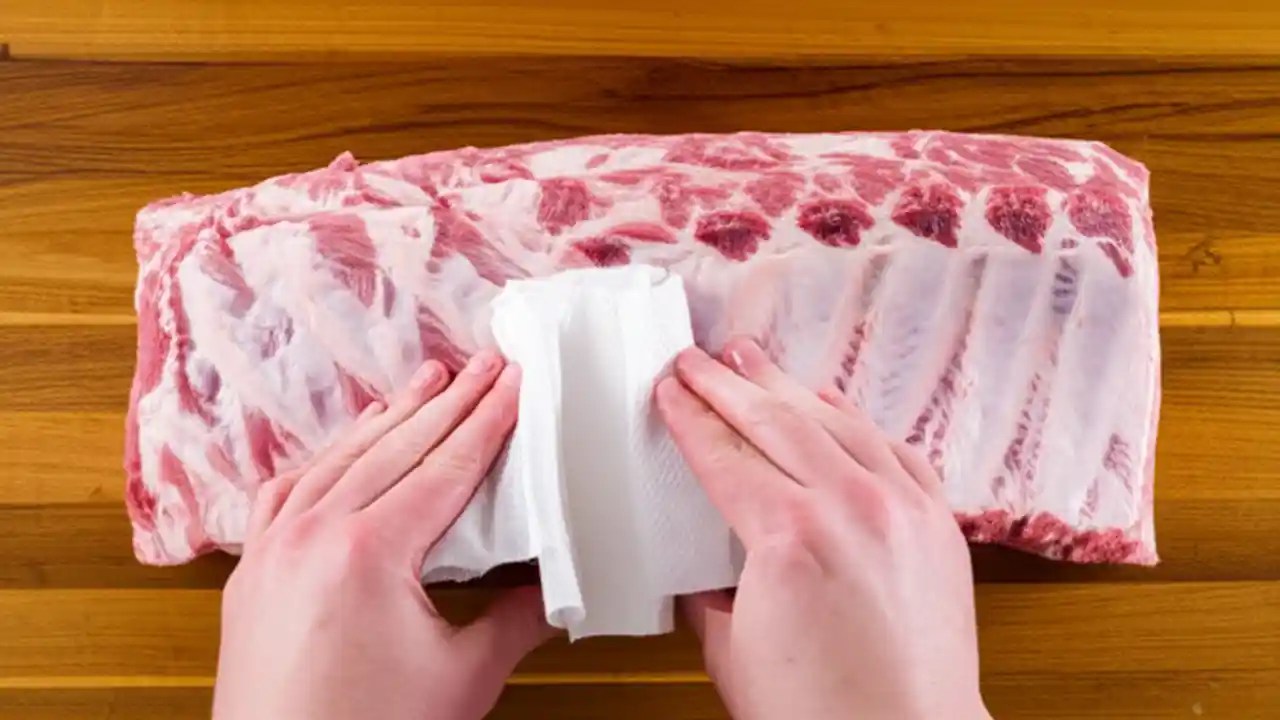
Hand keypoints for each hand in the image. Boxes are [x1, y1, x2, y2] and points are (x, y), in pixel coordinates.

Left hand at [213, 352, 555, 719]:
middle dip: (447, 403)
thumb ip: (515, 620)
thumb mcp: (462, 678)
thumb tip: (558, 587)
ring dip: (388, 418)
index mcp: (368, 551)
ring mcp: (273, 549)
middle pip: (396, 448)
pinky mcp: (251, 573)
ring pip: (339, 460)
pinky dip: (324, 460)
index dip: (488, 420)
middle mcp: (313, 534)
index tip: (514, 380)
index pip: (445, 467)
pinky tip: (342, 447)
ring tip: (425, 383)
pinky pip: (286, 492)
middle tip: (483, 363)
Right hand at [657, 338, 989, 719]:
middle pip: (774, 420)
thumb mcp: (732, 652)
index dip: (689, 417)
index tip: (670, 391)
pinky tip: (830, 401)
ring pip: (834, 420)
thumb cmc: (822, 718)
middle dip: (726, 385)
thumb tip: (704, 567)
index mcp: (787, 537)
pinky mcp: (936, 523)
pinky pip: (893, 447)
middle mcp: (850, 507)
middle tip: (697, 360)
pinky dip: (855, 418)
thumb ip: (710, 592)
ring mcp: (901, 508)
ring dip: (786, 386)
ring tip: (752, 360)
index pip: (723, 454)